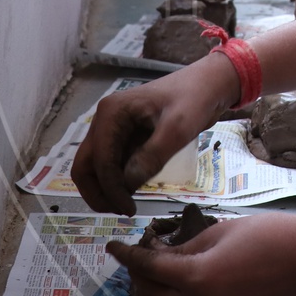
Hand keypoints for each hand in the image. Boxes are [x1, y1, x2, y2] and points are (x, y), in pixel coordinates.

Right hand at [73, 57, 238, 214]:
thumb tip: (127, 185)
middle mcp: (105, 120)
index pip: (99, 160)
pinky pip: (113, 164)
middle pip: (85, 165)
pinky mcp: (126, 138)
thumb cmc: (195, 98)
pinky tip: (134, 191)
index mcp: (111, 113)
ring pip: (96, 167)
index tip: (128, 209)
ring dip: (106, 189)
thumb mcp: (178, 128)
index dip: (110, 189)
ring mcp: (114, 129)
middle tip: (121, 211)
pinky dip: (117, 181)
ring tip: (128, 205)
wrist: (210, 84)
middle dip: (98, 192)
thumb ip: (152, 156)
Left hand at [106, 212, 295, 295]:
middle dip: (135, 276)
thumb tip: (160, 256)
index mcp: (196, 278)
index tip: (112, 244)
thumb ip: (184, 249)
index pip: (147, 268)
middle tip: (133, 255)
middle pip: (150, 295)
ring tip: (145, 277)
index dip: (127, 255)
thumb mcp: (219, 232)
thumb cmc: (268, 234)